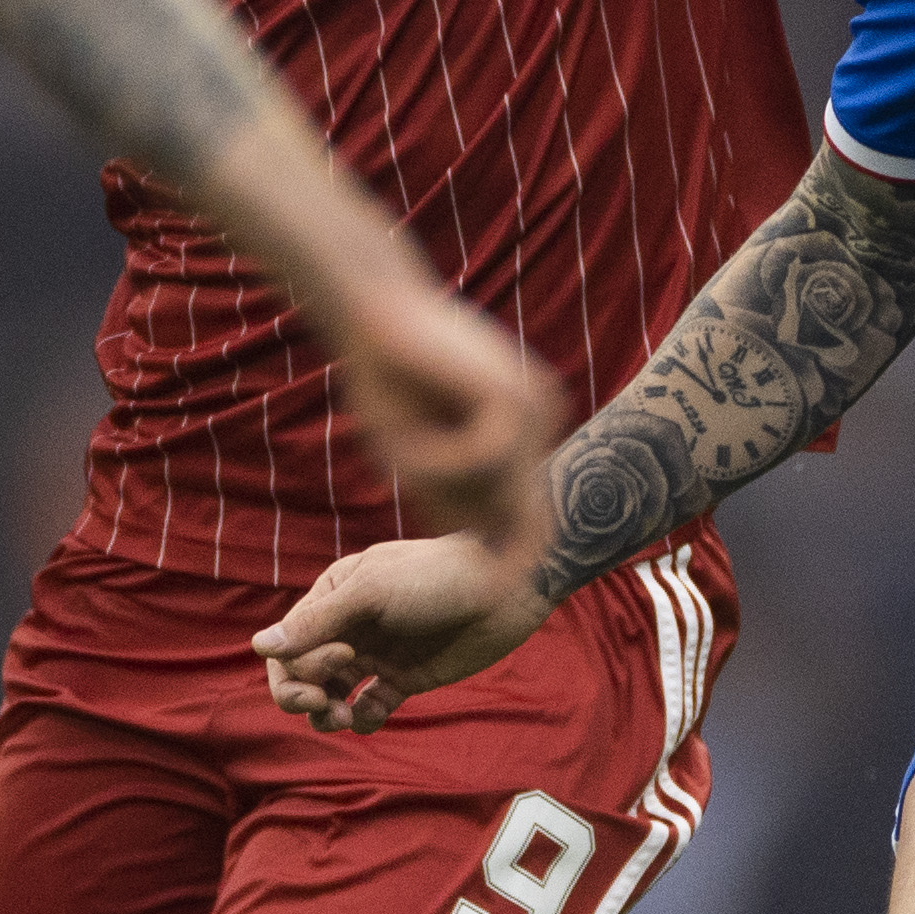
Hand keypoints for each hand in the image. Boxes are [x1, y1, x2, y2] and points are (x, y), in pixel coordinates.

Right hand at [258, 531, 550, 732]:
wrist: (504, 588)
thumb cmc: (436, 577)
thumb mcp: (372, 592)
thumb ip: (317, 623)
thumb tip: (259, 646)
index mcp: (332, 597)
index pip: (287, 644)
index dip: (298, 665)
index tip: (341, 660)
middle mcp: (347, 627)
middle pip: (301, 674)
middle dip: (304, 694)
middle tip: (325, 706)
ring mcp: (375, 655)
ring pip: (329, 697)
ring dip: (327, 714)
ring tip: (344, 718)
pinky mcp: (403, 679)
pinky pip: (368, 709)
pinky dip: (364, 719)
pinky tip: (372, 715)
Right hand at [327, 268, 561, 583]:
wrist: (373, 314)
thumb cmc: (389, 384)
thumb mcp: (422, 462)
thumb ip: (458, 505)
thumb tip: (490, 569)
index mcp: (526, 433)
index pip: (538, 521)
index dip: (517, 565)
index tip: (486, 599)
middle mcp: (541, 420)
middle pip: (526, 517)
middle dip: (477, 533)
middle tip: (434, 517)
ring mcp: (536, 408)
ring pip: (497, 493)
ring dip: (439, 485)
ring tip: (401, 447)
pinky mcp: (517, 396)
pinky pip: (482, 462)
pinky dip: (440, 459)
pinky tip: (413, 429)